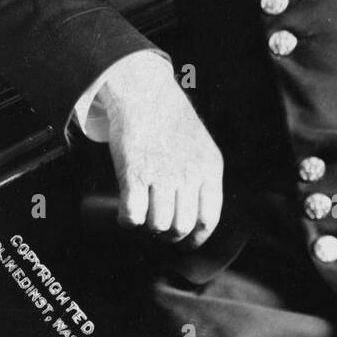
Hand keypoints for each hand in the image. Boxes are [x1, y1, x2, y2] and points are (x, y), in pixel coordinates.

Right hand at [99, 55, 223, 245]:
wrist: (144, 94)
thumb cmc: (170, 120)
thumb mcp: (201, 145)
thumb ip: (202, 175)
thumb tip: (198, 212)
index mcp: (209, 168)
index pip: (209, 219)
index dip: (197, 238)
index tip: (186, 242)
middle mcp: (188, 174)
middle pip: (182, 226)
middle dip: (170, 235)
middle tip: (160, 229)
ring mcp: (161, 175)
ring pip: (158, 224)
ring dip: (149, 228)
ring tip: (144, 216)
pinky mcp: (134, 173)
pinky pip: (133, 215)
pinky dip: (128, 220)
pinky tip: (127, 215)